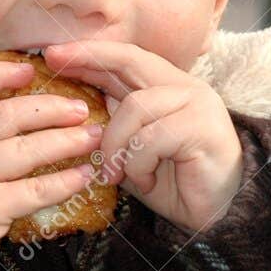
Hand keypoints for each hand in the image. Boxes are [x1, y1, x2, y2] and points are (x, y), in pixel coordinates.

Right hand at [0, 59, 104, 270]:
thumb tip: (14, 118)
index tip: (30, 69)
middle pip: (6, 115)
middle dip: (50, 108)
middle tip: (82, 109)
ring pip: (25, 150)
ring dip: (66, 141)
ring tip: (94, 138)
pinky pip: (34, 190)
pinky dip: (63, 182)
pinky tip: (83, 177)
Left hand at [43, 40, 243, 233]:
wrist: (217, 217)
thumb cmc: (173, 184)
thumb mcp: (132, 149)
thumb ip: (115, 121)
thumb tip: (76, 99)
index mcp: (167, 88)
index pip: (126, 59)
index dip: (90, 53)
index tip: (53, 53)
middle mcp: (184, 88)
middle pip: (131, 61)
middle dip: (89, 59)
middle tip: (55, 62)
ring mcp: (197, 104)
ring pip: (135, 107)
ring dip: (116, 144)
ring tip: (113, 173)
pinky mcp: (203, 127)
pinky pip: (151, 138)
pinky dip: (138, 164)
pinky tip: (146, 182)